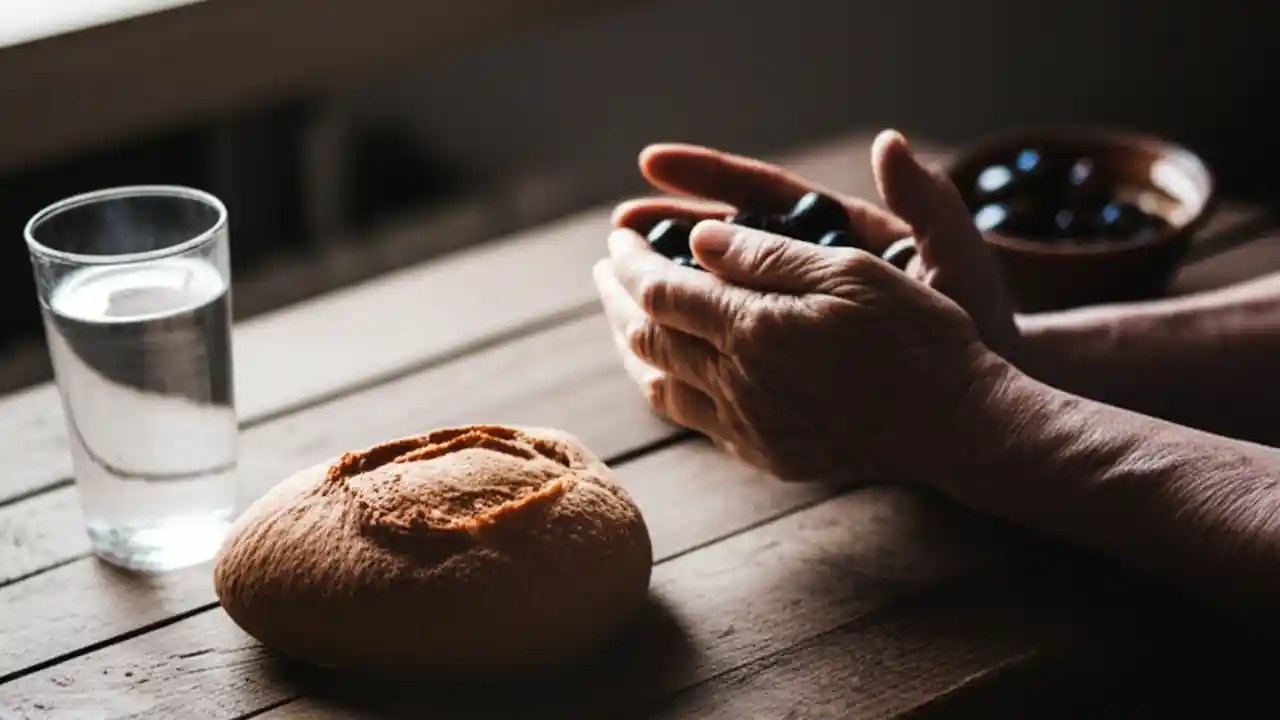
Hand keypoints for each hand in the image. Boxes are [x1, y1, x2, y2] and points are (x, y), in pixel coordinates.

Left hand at [592, 131, 1014, 483]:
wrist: (955, 425)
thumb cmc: (916, 336)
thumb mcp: (849, 272)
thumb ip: (767, 257)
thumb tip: (698, 242)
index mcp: (753, 329)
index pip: (662, 290)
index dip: (631, 261)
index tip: (616, 237)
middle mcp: (738, 382)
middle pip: (648, 338)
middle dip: (617, 298)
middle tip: (604, 270)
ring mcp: (749, 425)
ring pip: (661, 386)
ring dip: (631, 348)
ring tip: (621, 320)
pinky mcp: (768, 453)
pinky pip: (695, 421)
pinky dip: (667, 389)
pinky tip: (670, 375)